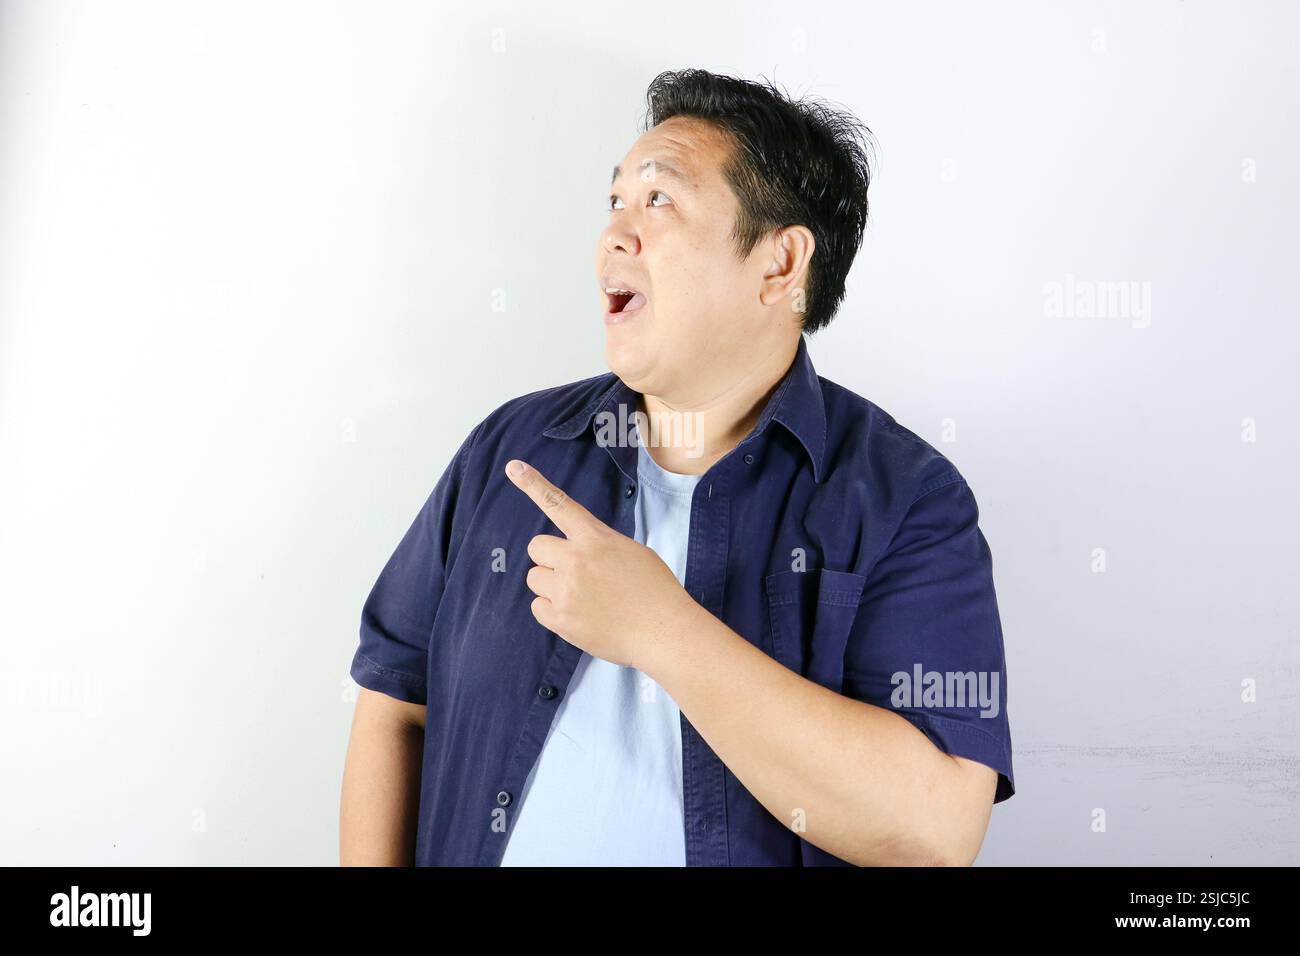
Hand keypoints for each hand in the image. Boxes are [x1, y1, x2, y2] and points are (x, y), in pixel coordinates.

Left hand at [504, 458, 697, 669]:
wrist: (663, 631)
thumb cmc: (654, 590)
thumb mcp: (632, 551)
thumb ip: (599, 544)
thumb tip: (578, 551)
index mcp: (595, 538)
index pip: (559, 504)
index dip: (533, 484)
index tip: (513, 467)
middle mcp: (576, 560)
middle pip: (537, 547)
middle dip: (551, 558)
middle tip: (575, 573)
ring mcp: (566, 590)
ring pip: (534, 578)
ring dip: (551, 585)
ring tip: (582, 597)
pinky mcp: (560, 619)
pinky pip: (537, 607)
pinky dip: (552, 611)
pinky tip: (579, 615)